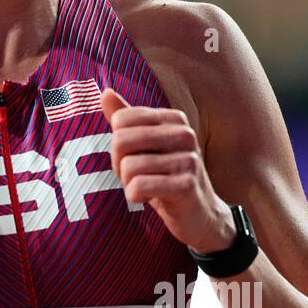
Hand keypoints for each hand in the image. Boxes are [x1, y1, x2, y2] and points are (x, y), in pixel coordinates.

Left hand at [100, 88, 234, 253]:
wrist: (202, 215)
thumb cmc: (167, 177)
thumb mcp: (147, 146)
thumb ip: (127, 120)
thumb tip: (105, 92)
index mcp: (174, 119)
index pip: (121, 120)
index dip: (118, 144)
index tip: (134, 157)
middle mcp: (184, 134)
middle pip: (120, 140)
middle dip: (119, 164)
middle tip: (136, 176)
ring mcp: (188, 160)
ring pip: (128, 167)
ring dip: (129, 183)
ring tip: (148, 187)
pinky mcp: (186, 185)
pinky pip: (138, 186)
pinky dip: (135, 196)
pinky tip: (152, 198)